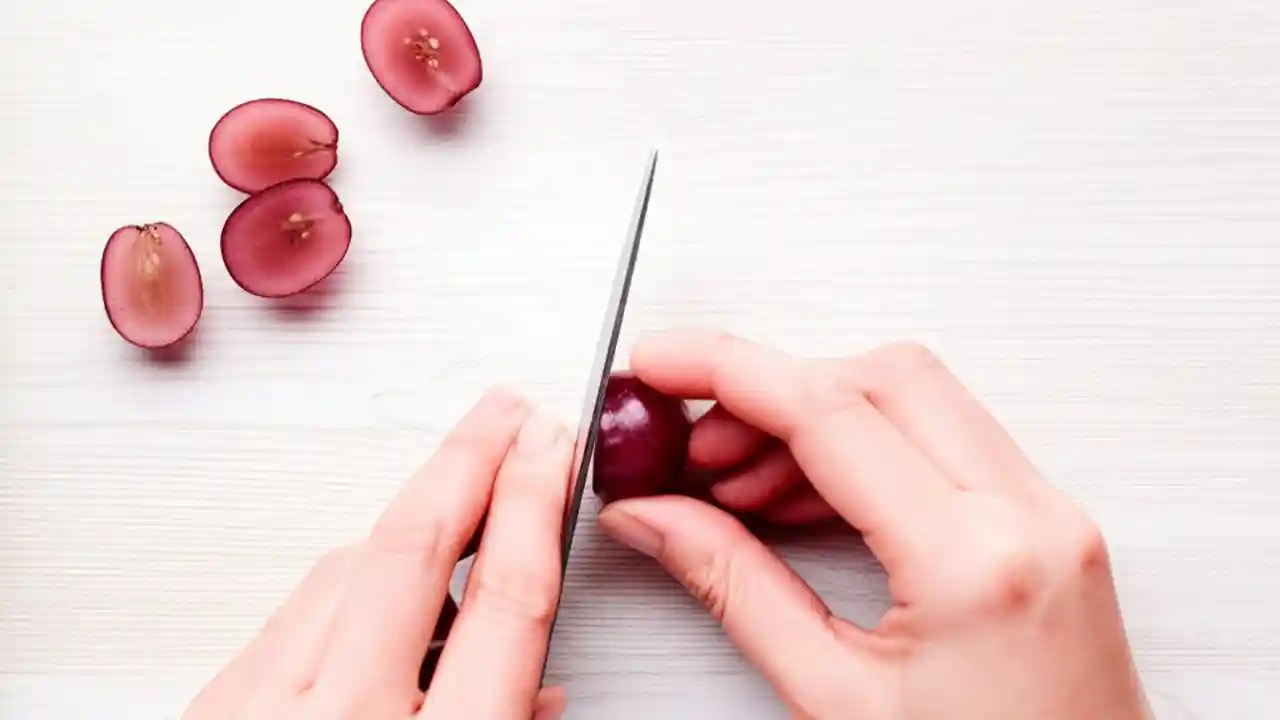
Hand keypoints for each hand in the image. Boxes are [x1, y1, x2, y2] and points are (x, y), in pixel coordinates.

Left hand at [184, 388, 571, 719]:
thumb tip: (538, 688)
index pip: (504, 597)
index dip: (534, 503)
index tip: (549, 446)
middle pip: (413, 547)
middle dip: (468, 460)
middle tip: (505, 413)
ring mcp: (262, 709)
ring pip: (343, 571)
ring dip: (411, 525)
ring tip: (459, 501)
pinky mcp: (213, 705)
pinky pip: (291, 615)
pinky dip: (347, 588)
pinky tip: (383, 590)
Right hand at [597, 330, 1151, 719]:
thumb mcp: (835, 700)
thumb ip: (735, 589)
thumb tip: (659, 516)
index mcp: (976, 565)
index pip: (831, 412)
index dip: (727, 372)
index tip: (662, 365)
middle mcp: (1032, 521)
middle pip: (881, 377)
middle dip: (772, 390)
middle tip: (696, 439)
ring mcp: (1052, 518)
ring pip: (917, 397)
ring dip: (816, 420)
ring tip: (738, 484)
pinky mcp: (1049, 528)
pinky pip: (948, 443)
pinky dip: (865, 449)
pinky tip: (804, 495)